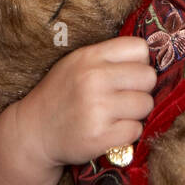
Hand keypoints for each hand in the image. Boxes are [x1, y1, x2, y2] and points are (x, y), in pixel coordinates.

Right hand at [11, 37, 156, 169]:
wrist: (33, 132)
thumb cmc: (61, 95)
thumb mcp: (76, 64)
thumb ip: (108, 58)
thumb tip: (151, 59)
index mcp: (89, 56)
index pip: (139, 48)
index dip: (139, 63)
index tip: (127, 75)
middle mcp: (93, 78)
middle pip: (148, 77)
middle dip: (141, 89)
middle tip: (123, 98)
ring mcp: (96, 108)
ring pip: (146, 104)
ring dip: (135, 113)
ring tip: (115, 115)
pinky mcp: (100, 136)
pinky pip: (136, 130)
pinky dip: (127, 133)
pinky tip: (110, 131)